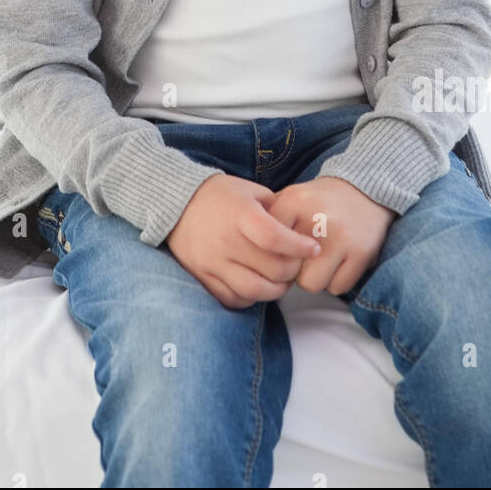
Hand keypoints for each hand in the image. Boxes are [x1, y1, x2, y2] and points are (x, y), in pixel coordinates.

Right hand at [165, 172, 322, 309]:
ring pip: (255, 291)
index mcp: (240, 214)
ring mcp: (212, 262)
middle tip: (298, 265)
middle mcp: (225, 240)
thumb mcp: (250, 191)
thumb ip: (276, 208)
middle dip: (293, 270)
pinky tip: (258, 284)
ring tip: (281, 279)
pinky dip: (252, 297)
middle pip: (271, 269)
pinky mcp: (203, 277)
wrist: (177, 204)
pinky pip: (234, 299)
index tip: (313, 248)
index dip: (299, 246)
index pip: (275, 238)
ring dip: (276, 289)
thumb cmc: (220, 195)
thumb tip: (302, 228)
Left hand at [266, 176, 397, 296]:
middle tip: (300, 259)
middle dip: (291, 270)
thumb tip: (245, 248)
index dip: (269, 254)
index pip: (266, 244)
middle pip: (287, 270)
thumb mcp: (292, 197)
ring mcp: (342, 238)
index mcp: (295, 201)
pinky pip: (337, 288)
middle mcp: (318, 219)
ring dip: (313, 278)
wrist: (365, 190)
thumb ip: (269, 218)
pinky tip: (337, 264)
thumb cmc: (320, 201)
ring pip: (311, 284)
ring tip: (318, 262)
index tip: (277, 251)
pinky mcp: (362, 254)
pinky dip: (335, 281)